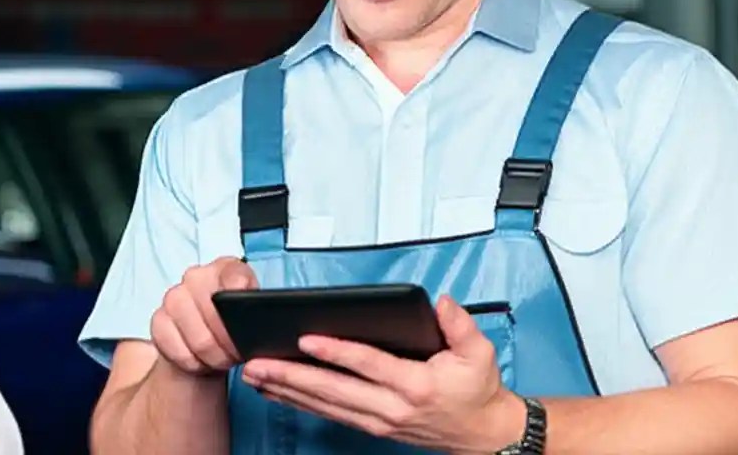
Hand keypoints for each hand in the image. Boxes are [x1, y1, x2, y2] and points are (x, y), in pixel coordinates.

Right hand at [150, 256, 258, 377]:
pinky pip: (179, 352)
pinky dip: (193, 363)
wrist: (204, 334)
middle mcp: (197, 276)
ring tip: (222, 358)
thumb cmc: (234, 322)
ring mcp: (174, 297)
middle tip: (237, 354)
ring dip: (214, 357)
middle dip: (231, 345)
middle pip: (216, 317)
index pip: (236, 280)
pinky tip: (200, 360)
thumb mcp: (254, 311)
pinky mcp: (158, 321)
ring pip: (199, 340)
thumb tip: (265, 322)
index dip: (243, 308)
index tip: (250, 327)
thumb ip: (260, 309)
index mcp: (225, 268)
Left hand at [240, 295, 526, 453]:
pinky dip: (301, 402)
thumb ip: (461, 326)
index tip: (306, 338)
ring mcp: (378, 421)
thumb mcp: (480, 354)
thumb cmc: (476, 391)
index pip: (368, 365)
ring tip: (255, 375)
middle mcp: (391, 407)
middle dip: (292, 376)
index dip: (336, 351)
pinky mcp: (371, 426)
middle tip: (258, 363)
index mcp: (415, 385)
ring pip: (325, 405)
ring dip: (288, 390)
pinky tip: (278, 390)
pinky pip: (330, 414)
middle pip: (334, 390)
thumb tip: (442, 302)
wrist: (482, 435)